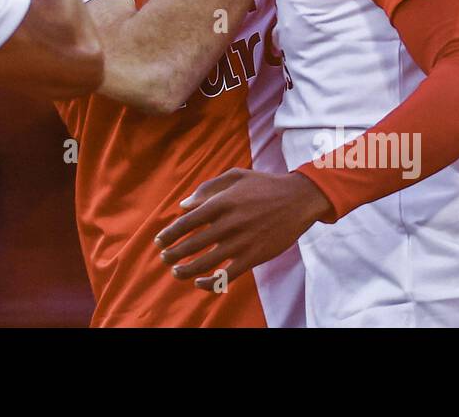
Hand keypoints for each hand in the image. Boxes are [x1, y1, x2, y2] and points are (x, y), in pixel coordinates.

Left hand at [155, 169, 332, 290]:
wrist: (299, 199)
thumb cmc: (264, 185)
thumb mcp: (236, 176)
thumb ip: (207, 188)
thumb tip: (183, 205)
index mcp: (222, 202)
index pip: (187, 222)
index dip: (170, 234)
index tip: (159, 241)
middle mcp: (229, 223)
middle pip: (193, 244)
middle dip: (174, 254)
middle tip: (164, 258)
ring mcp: (242, 241)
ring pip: (207, 262)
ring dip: (187, 270)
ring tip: (176, 272)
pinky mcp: (255, 256)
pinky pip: (228, 275)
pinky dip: (211, 282)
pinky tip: (200, 282)